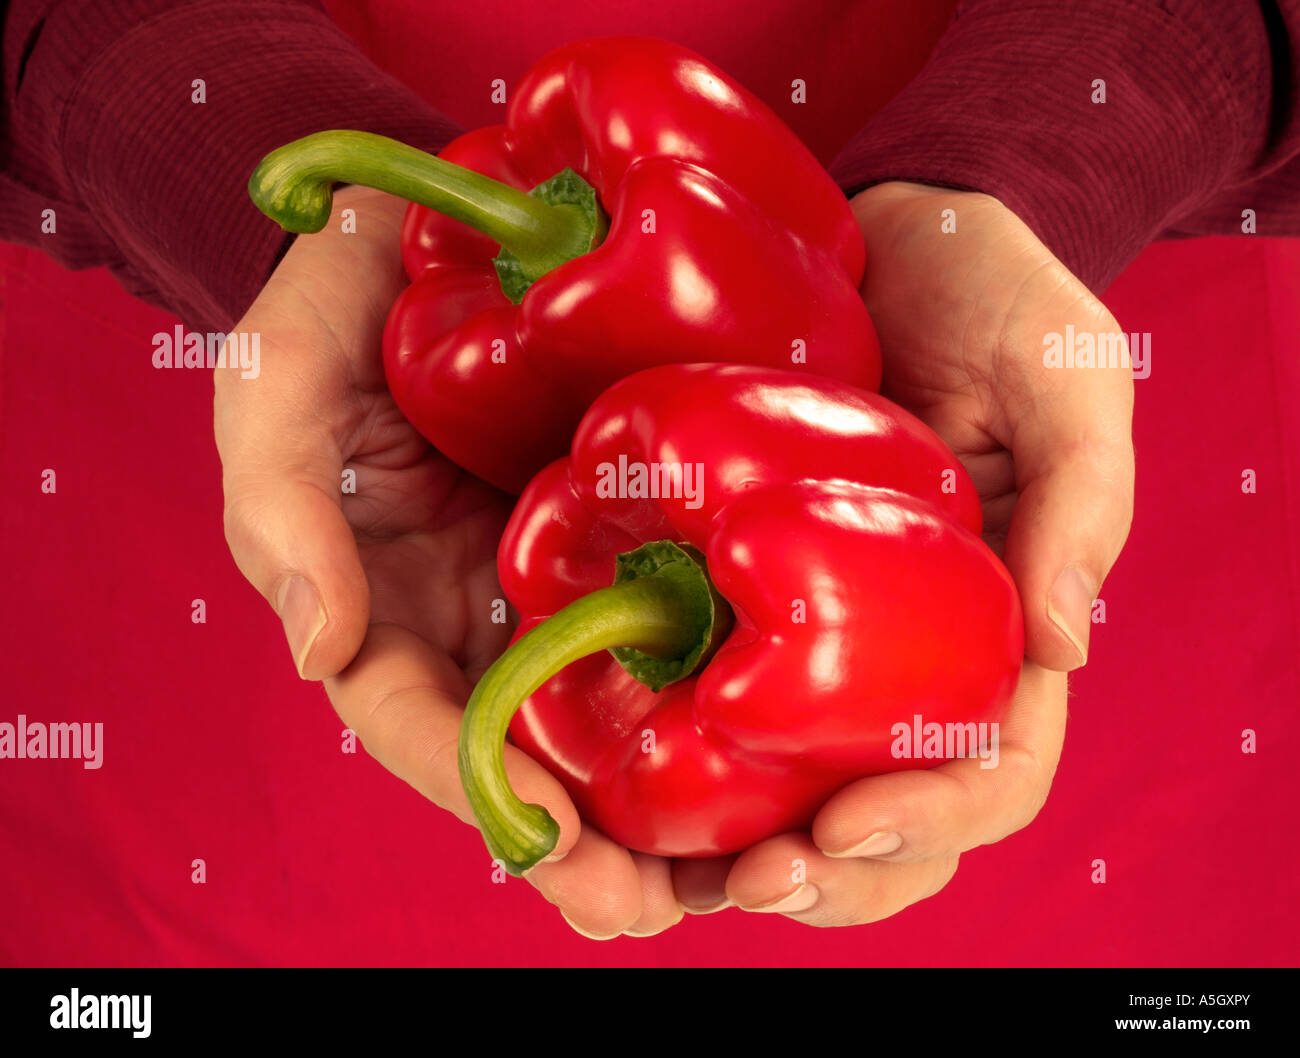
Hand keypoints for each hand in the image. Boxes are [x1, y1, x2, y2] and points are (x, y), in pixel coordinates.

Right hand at [214, 186, 681, 938]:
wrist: (433, 228)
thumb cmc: (332, 314)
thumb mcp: (277, 394)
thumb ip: (281, 514)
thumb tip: (320, 654)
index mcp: (392, 608)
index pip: (426, 731)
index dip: (484, 802)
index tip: (557, 857)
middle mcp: (482, 614)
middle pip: (532, 757)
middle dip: (589, 846)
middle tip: (661, 905)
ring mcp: (563, 576)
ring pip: (616, 713)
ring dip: (670, 804)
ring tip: (741, 867)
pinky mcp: (634, 527)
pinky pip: (681, 614)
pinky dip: (725, 684)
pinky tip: (787, 731)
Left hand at [701, 181, 1132, 925]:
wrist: (897, 240)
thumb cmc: (997, 301)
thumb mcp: (1064, 377)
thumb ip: (1083, 499)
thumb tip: (1065, 647)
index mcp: (1004, 627)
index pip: (993, 769)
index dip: (932, 820)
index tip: (848, 829)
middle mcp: (917, 653)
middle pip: (895, 812)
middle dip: (836, 876)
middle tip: (757, 885)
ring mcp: (832, 630)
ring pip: (806, 787)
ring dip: (755, 854)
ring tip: (689, 878)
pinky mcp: (749, 588)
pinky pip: (724, 696)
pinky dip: (688, 760)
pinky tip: (628, 785)